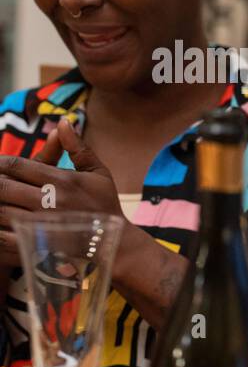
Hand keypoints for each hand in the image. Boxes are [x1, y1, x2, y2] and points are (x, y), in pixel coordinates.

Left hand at [0, 120, 116, 265]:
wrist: (117, 245)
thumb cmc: (105, 205)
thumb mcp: (98, 173)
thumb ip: (77, 147)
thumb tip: (63, 121)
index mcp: (61, 181)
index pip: (16, 165)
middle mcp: (49, 201)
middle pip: (2, 186)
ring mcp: (41, 225)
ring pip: (0, 210)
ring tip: (2, 200)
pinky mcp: (37, 245)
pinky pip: (4, 236)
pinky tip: (3, 222)